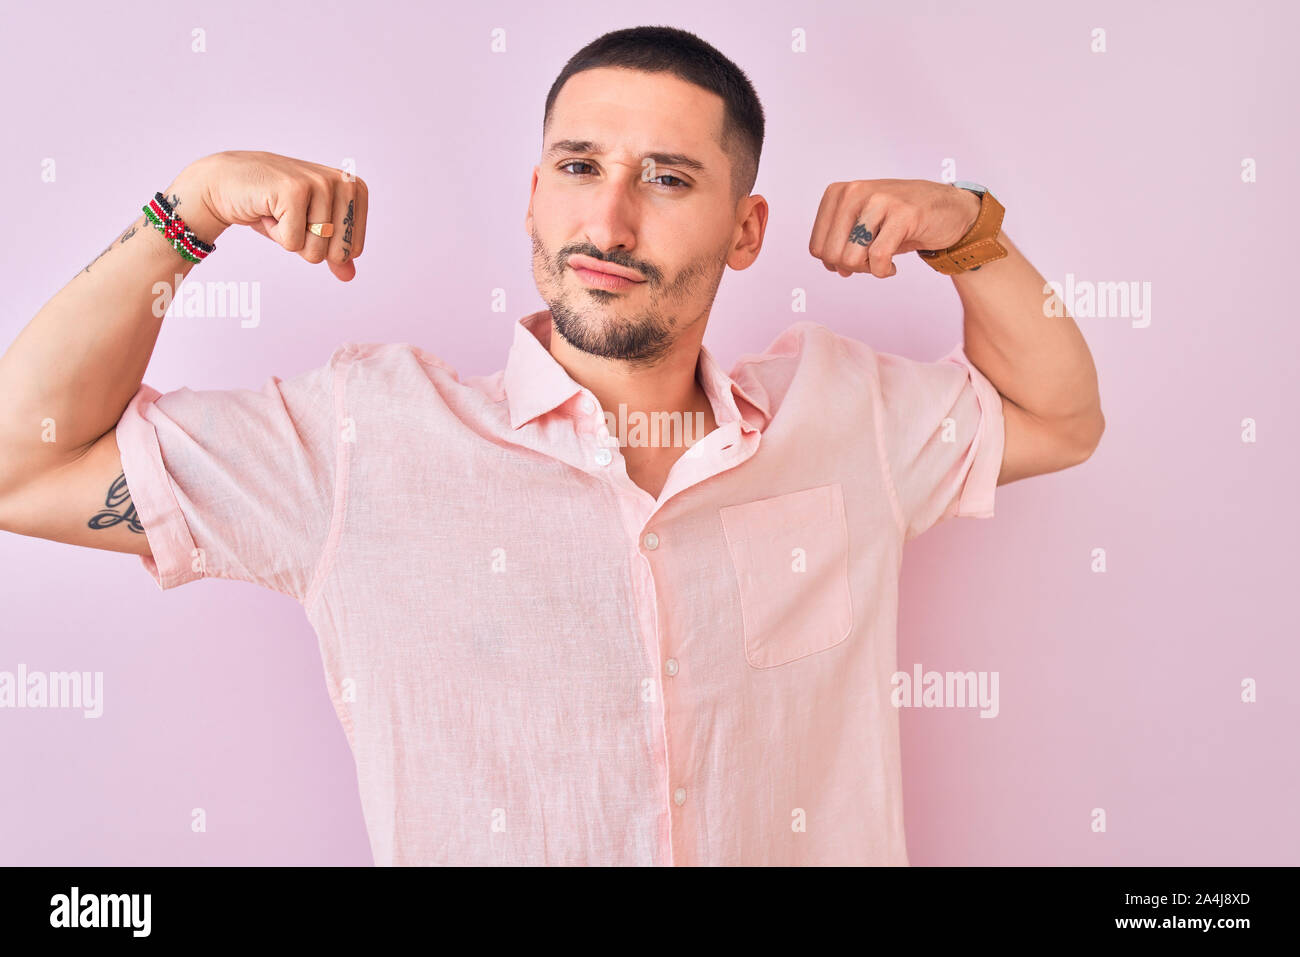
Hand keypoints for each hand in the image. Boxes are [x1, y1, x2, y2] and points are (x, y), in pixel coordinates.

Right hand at [173, 150, 368, 281]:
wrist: (226, 183)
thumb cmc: (272, 206)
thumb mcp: (308, 230)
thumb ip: (333, 250)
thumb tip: (349, 276)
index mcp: (354, 189)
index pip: (353, 249)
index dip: (324, 247)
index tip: (306, 221)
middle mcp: (342, 182)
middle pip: (338, 253)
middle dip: (308, 245)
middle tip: (290, 217)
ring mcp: (319, 183)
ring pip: (315, 250)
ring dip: (289, 237)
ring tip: (278, 211)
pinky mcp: (294, 191)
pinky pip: (293, 242)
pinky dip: (275, 233)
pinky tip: (266, 209)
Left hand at [808, 178, 979, 278]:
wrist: (948, 209)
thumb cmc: (901, 221)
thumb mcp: (862, 226)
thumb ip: (840, 244)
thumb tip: (834, 267)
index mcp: (838, 193)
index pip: (817, 247)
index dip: (835, 263)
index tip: (856, 258)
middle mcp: (854, 191)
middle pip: (831, 254)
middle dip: (850, 268)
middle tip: (870, 263)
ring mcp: (879, 200)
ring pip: (851, 257)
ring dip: (867, 270)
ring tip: (881, 264)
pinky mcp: (903, 213)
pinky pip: (878, 257)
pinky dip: (882, 271)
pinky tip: (892, 268)